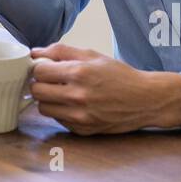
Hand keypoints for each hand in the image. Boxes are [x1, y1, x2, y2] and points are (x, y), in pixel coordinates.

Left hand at [27, 43, 180, 134]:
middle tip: (50, 80)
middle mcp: (77, 97)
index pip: (39, 71)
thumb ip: (61, 51)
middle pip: (36, 91)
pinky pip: (58, 120)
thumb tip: (35, 52)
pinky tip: (74, 104)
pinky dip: (61, 111)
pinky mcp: (83, 130)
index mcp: (78, 73)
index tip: (44, 67)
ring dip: (48, 99)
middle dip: (39, 83)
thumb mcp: (92, 55)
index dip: (39, 67)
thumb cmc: (119, 75)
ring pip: (43, 109)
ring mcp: (80, 116)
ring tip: (60, 92)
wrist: (145, 100)